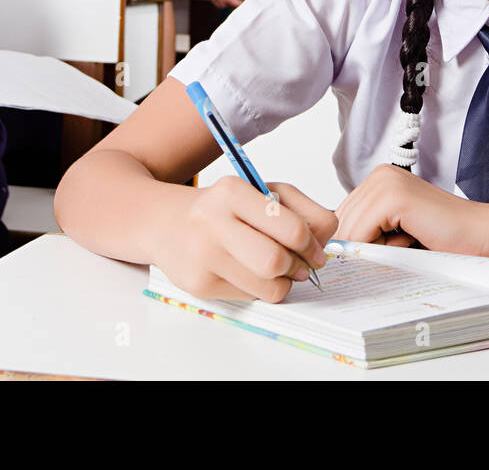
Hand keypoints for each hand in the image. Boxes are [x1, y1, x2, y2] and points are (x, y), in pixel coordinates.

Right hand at [153, 177, 337, 302]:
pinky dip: (260, 290)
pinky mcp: (198, 285)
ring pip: (267, 287)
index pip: (290, 227)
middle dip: (297, 267)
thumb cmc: (221, 208)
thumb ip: (302, 211)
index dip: (313, 245)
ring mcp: (202, 256)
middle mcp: (212, 222)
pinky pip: (249, 298)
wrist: (164, 222)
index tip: (317, 251)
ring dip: (283, 283)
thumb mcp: (261, 192)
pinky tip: (249, 273)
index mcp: (232, 192)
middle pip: (276, 261)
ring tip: (277, 270)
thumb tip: (324, 246)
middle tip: (300, 266)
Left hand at [335, 163, 488, 254]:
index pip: (340, 217)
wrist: (482, 237)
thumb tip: (328, 250)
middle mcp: (379, 175)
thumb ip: (365, 233)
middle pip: (340, 224)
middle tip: (405, 242)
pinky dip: (382, 249)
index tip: (385, 248)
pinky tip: (412, 238)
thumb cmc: (445, 238)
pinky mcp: (393, 196)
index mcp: (378, 180)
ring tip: (410, 239)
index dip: (355, 241)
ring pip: (349, 231)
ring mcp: (385, 182)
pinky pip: (360, 235)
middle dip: (365, 245)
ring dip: (377, 248)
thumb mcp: (394, 233)